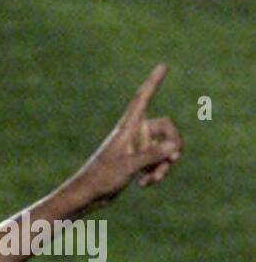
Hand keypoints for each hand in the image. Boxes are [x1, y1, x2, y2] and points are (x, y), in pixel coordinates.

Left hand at [71, 64, 182, 206]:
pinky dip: (156, 172)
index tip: (162, 65)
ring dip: (164, 165)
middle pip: (168, 129)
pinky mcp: (138, 160)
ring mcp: (138, 147)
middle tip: (172, 161)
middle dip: (173, 147)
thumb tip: (175, 146)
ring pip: (166, 148)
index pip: (142, 99)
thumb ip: (152, 155)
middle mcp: (135, 133)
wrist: (88, 196)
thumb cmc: (101, 178)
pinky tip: (144, 184)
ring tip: (153, 180)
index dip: (153, 82)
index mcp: (128, 127)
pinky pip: (159, 161)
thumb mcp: (128, 166)